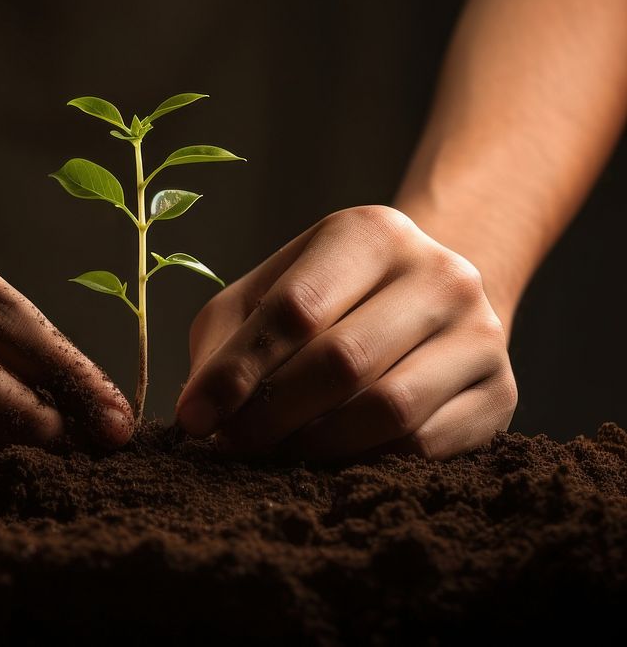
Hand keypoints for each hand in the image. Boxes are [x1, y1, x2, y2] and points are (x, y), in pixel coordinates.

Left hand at [175, 205, 517, 460]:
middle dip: (271, 415)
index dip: (236, 372)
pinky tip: (330, 458)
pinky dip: (364, 461)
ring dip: (315, 445)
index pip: (294, 309)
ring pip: (386, 410)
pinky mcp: (500, 392)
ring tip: (275, 451)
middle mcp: (438, 272)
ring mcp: (480, 332)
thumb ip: (224, 344)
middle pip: (341, 362)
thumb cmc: (324, 300)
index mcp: (370, 232)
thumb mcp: (264, 296)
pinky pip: (424, 446)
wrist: (428, 303)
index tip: (194, 420)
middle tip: (233, 444)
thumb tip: (198, 414)